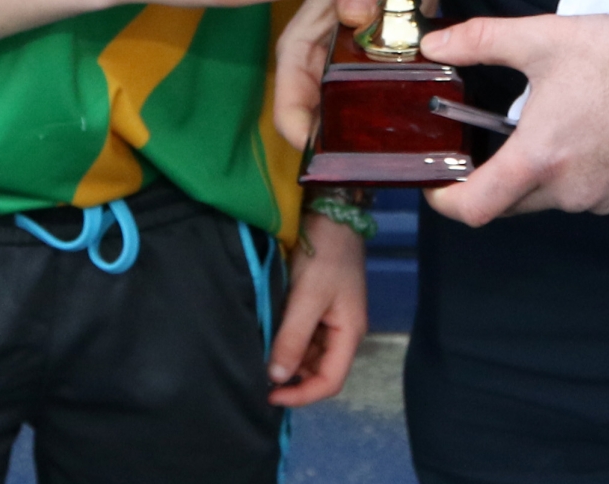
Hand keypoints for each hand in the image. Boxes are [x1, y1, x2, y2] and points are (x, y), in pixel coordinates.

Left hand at [266, 215, 367, 405]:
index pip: (329, 381)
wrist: (330, 213)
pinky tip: (268, 333)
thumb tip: (276, 378)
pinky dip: (286, 339)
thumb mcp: (307, 297)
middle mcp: (342, 331)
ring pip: (308, 354)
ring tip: (260, 352)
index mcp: (349, 333)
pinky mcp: (318, 305)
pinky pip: (302, 334)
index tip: (269, 395)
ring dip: (287, 357)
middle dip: (292, 376)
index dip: (301, 395)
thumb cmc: (325, 255)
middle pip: (318, 370)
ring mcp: (330, 318)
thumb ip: (293, 338)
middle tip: (259, 371)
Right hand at [274, 0, 441, 148]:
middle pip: (315, 123)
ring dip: (361, 141)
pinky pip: (371, 111)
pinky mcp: (367, 81)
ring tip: (391, 153)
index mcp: (300, 48)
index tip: (329, 156)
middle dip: (336, 148)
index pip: (289, 105)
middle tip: (369, 164)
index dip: (302, 135)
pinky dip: (384, 123)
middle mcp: (315, 70)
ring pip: (343, 123)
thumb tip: (354, 12)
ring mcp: (340, 78)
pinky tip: (407, 133)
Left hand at [420, 14, 608, 225]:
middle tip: (498, 139)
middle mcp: (570, 191)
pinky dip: (582, 174)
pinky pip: (591, 196)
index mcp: (540, 156)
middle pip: (513, 203)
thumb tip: (434, 43)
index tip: (437, 183)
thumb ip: (481, 40)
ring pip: (554, 198)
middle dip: (497, 178)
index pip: (476, 207)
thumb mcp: (542, 38)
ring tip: (561, 123)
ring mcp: (603, 200)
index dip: (446, 202)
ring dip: (545, 172)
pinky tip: (595, 136)